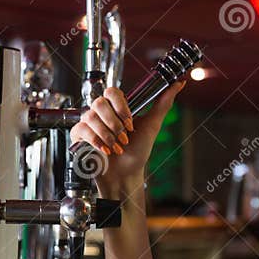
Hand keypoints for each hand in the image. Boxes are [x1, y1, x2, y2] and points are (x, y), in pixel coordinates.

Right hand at [69, 81, 185, 194]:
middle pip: (99, 103)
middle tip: (125, 138)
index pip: (111, 92)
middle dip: (115, 125)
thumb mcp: (152, 125)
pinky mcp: (79, 136)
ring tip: (117, 147)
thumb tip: (178, 84)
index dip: (120, 107)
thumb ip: (163, 103)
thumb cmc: (138, 151)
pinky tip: (105, 150)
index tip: (130, 123)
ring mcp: (89, 123)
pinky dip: (96, 142)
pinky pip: (82, 130)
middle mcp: (102, 113)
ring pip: (91, 117)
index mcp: (117, 108)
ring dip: (108, 136)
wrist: (126, 174)